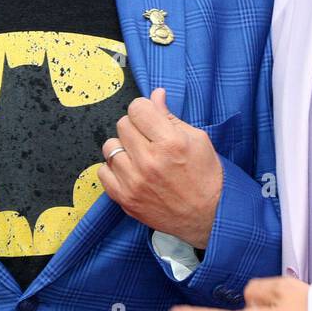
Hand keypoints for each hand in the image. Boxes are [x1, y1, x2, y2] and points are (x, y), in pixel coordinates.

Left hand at [97, 87, 222, 248]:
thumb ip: (171, 116)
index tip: (150, 117)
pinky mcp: (125, 199)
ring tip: (139, 155)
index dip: (144, 109)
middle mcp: (149, 161)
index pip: (138, 108)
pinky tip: (130, 171)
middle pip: (122, 124)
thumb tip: (155, 95)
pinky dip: (114, 169)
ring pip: (110, 146)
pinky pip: (102, 171)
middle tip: (149, 138)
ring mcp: (134, 182)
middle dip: (136, 127)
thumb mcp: (197, 139)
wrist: (209, 215)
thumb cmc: (206, 176)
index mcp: (170, 143)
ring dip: (123, 147)